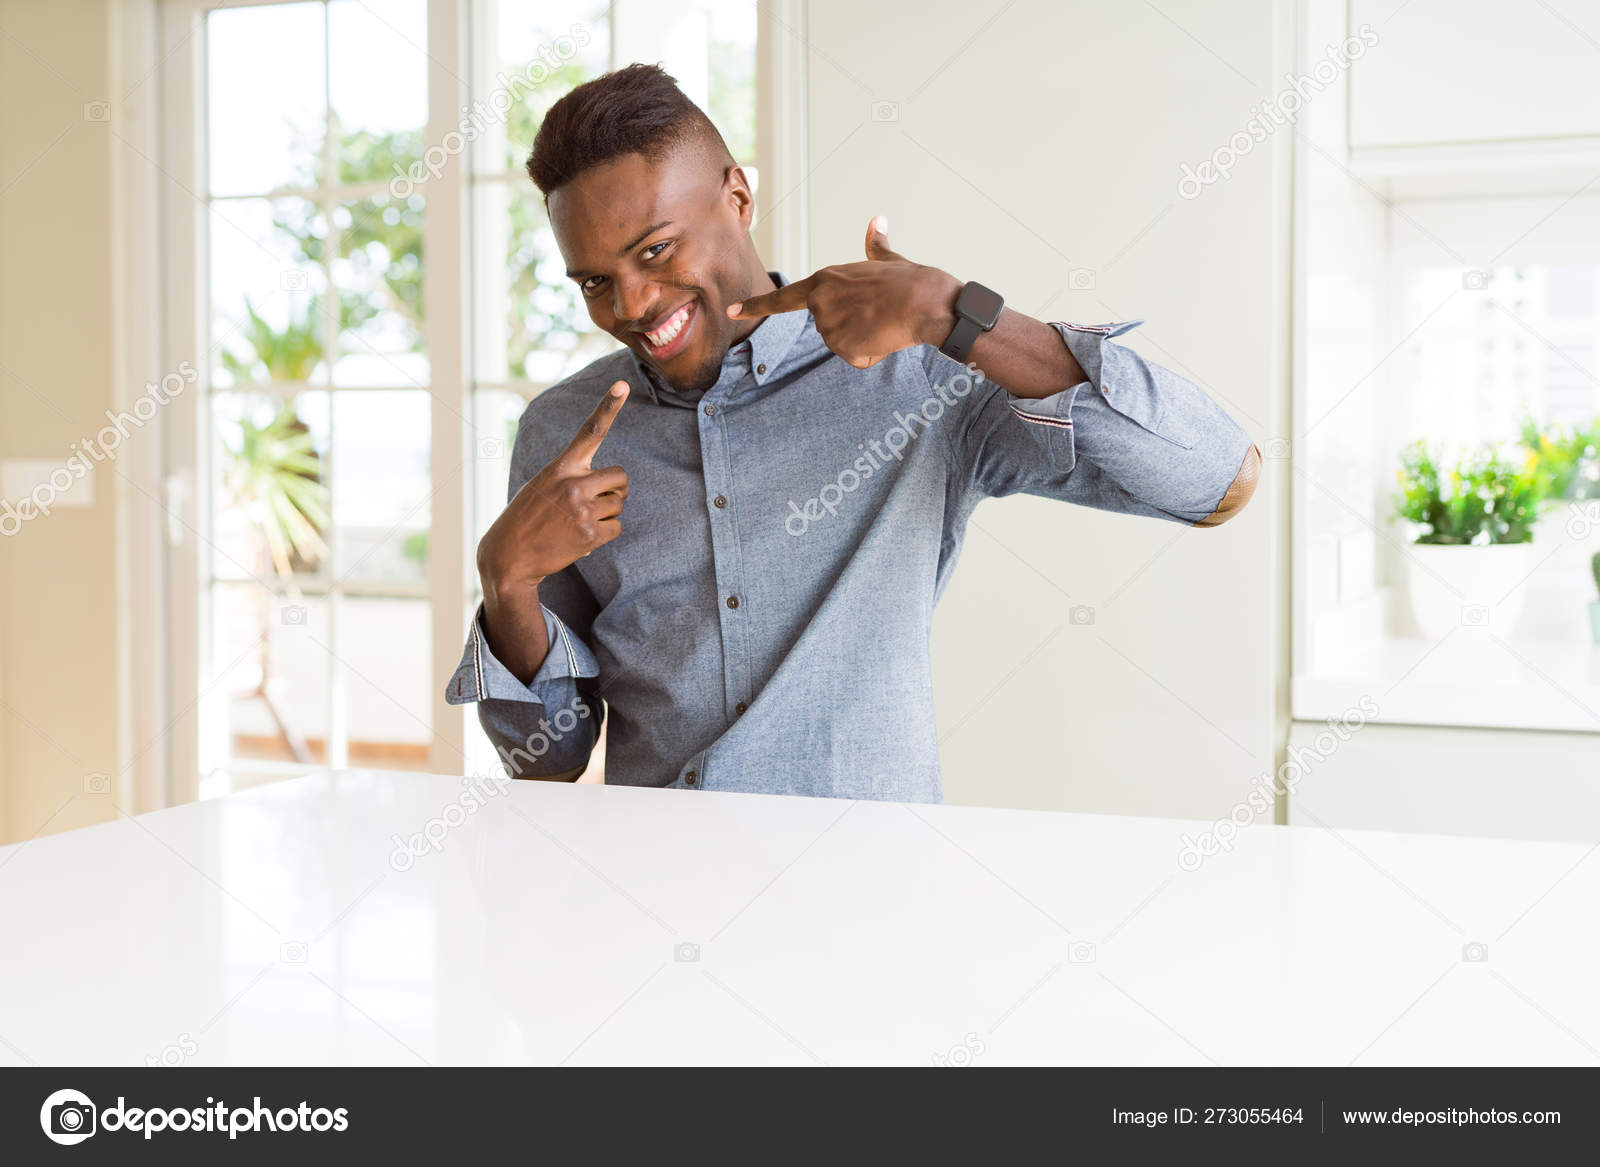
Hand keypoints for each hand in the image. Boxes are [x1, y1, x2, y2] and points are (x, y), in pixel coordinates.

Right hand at [476, 381, 629, 593]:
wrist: (510, 557)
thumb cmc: (527, 518)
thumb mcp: (542, 486)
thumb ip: (573, 477)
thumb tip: (608, 486)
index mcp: (560, 467)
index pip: (590, 431)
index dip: (608, 406)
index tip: (622, 385)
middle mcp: (574, 484)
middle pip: (621, 476)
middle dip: (615, 489)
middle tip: (595, 501)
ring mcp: (582, 510)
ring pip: (619, 504)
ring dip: (607, 514)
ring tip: (577, 522)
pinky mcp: (590, 535)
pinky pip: (617, 528)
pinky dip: (604, 534)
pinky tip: (581, 537)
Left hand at [727, 216, 961, 367]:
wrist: (927, 303)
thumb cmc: (912, 281)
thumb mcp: (889, 260)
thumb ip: (876, 247)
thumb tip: (877, 221)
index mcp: (826, 279)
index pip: (783, 298)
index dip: (756, 305)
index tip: (731, 310)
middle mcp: (820, 302)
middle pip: (829, 327)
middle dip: (854, 327)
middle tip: (879, 313)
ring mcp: (828, 325)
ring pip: (844, 345)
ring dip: (865, 342)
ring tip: (886, 323)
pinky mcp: (841, 347)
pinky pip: (857, 359)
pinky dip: (872, 354)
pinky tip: (886, 337)